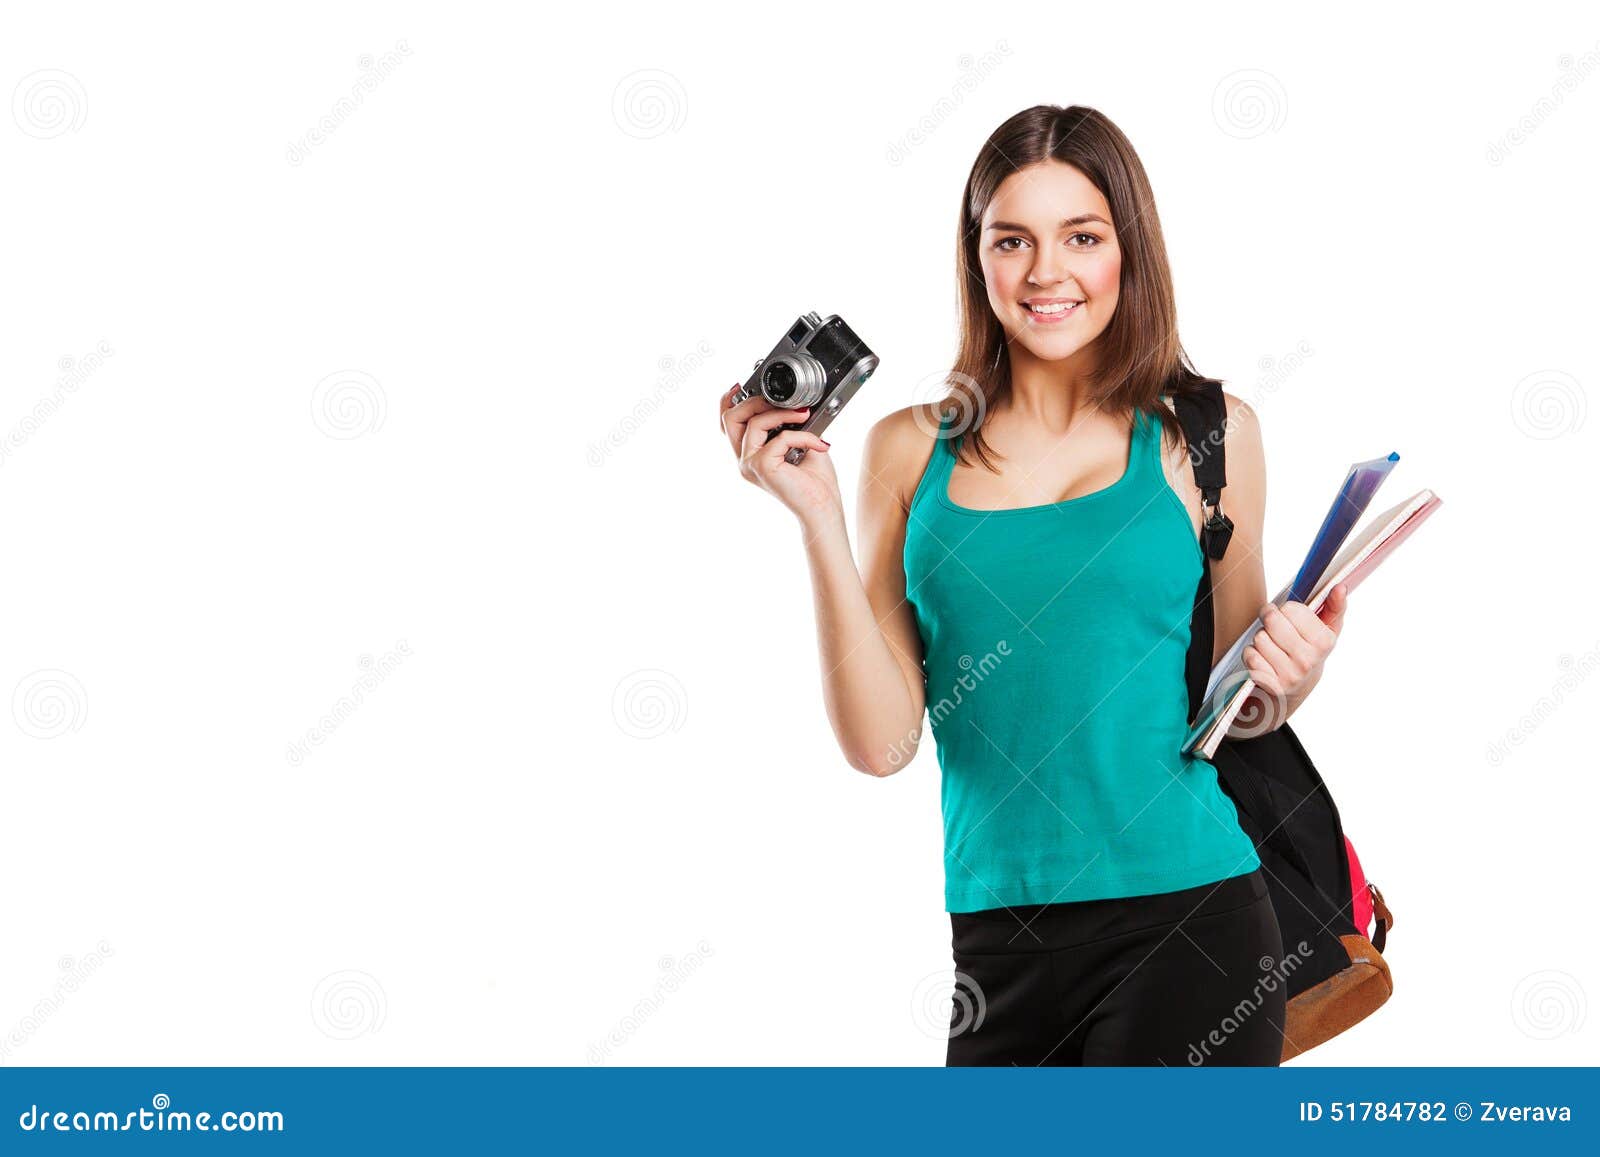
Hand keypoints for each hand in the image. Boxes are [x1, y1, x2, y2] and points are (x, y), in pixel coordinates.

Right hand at [719, 382, 843, 531]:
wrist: (823, 509)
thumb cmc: (815, 483)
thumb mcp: (801, 445)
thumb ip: (788, 425)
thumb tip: (792, 403)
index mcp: (750, 456)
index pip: (728, 425)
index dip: (729, 401)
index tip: (740, 385)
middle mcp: (745, 461)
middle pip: (730, 418)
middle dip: (755, 401)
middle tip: (782, 402)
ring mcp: (750, 465)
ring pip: (754, 423)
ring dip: (782, 413)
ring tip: (804, 416)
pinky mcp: (762, 467)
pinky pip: (780, 438)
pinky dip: (802, 436)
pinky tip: (819, 445)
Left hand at [1241, 585, 1348, 704]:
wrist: (1298, 688)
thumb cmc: (1311, 650)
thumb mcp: (1327, 630)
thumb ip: (1334, 606)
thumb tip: (1339, 587)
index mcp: (1324, 642)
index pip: (1291, 609)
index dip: (1285, 609)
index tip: (1288, 615)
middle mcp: (1308, 660)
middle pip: (1272, 620)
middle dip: (1269, 618)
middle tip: (1273, 624)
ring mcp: (1290, 675)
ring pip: (1259, 638)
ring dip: (1260, 637)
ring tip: (1271, 644)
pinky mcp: (1271, 685)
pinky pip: (1250, 655)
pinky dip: (1251, 653)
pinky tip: (1263, 658)